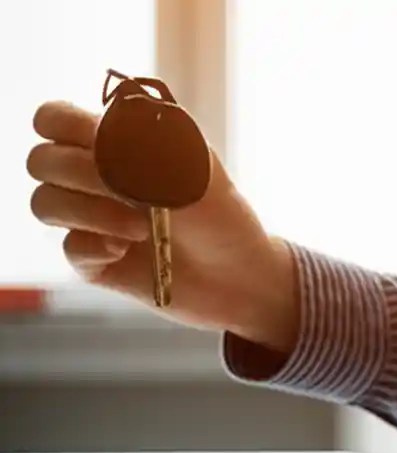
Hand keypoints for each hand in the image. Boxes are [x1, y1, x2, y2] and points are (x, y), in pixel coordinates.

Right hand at [26, 101, 298, 352]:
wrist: (241, 275)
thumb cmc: (221, 214)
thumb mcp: (193, 169)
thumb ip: (146, 143)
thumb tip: (104, 129)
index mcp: (112, 145)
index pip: (54, 119)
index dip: (58, 124)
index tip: (95, 142)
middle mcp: (92, 180)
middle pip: (41, 161)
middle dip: (79, 172)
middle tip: (127, 190)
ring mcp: (88, 220)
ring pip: (45, 203)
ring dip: (90, 211)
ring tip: (140, 228)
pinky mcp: (92, 260)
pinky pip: (69, 247)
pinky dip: (96, 246)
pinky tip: (127, 250)